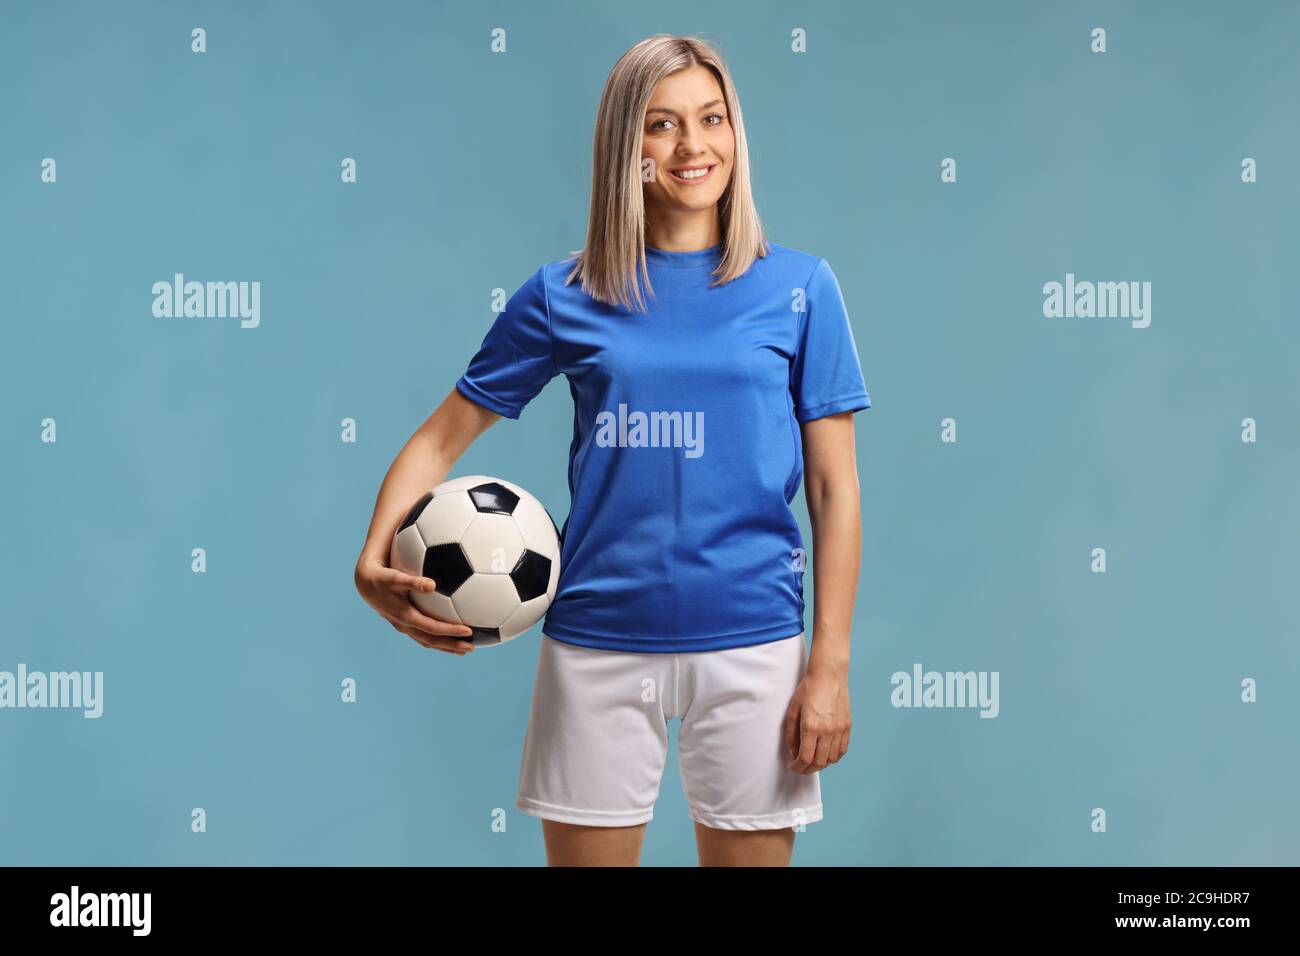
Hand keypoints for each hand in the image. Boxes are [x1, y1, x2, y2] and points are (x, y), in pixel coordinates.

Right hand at [354, 555, 476, 654]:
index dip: (450, 631)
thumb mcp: (395, 577)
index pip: (432, 628)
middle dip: (451, 645)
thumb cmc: (383, 577)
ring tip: (464, 649)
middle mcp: (405, 625)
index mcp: (405, 616)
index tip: (468, 631)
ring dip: (446, 646)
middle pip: (431, 640)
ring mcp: (404, 626)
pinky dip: (438, 638)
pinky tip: (450, 634)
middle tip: (471, 647)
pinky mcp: (405, 623)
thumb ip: (413, 581)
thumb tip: (432, 584)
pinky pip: (424, 634)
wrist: (366, 583)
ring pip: (427, 641)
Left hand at [784, 667, 850, 772]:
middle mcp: (827, 730)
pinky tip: (826, 756)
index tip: (793, 767)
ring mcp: (840, 729)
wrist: (829, 675)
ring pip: (832, 759)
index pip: (805, 758)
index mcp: (811, 726)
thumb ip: (791, 734)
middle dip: (807, 769)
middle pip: (819, 762)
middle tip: (800, 768)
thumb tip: (793, 753)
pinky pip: (842, 750)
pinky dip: (834, 757)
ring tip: (812, 762)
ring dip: (821, 765)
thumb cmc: (808, 689)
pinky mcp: (848, 726)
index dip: (797, 767)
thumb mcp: (793, 710)